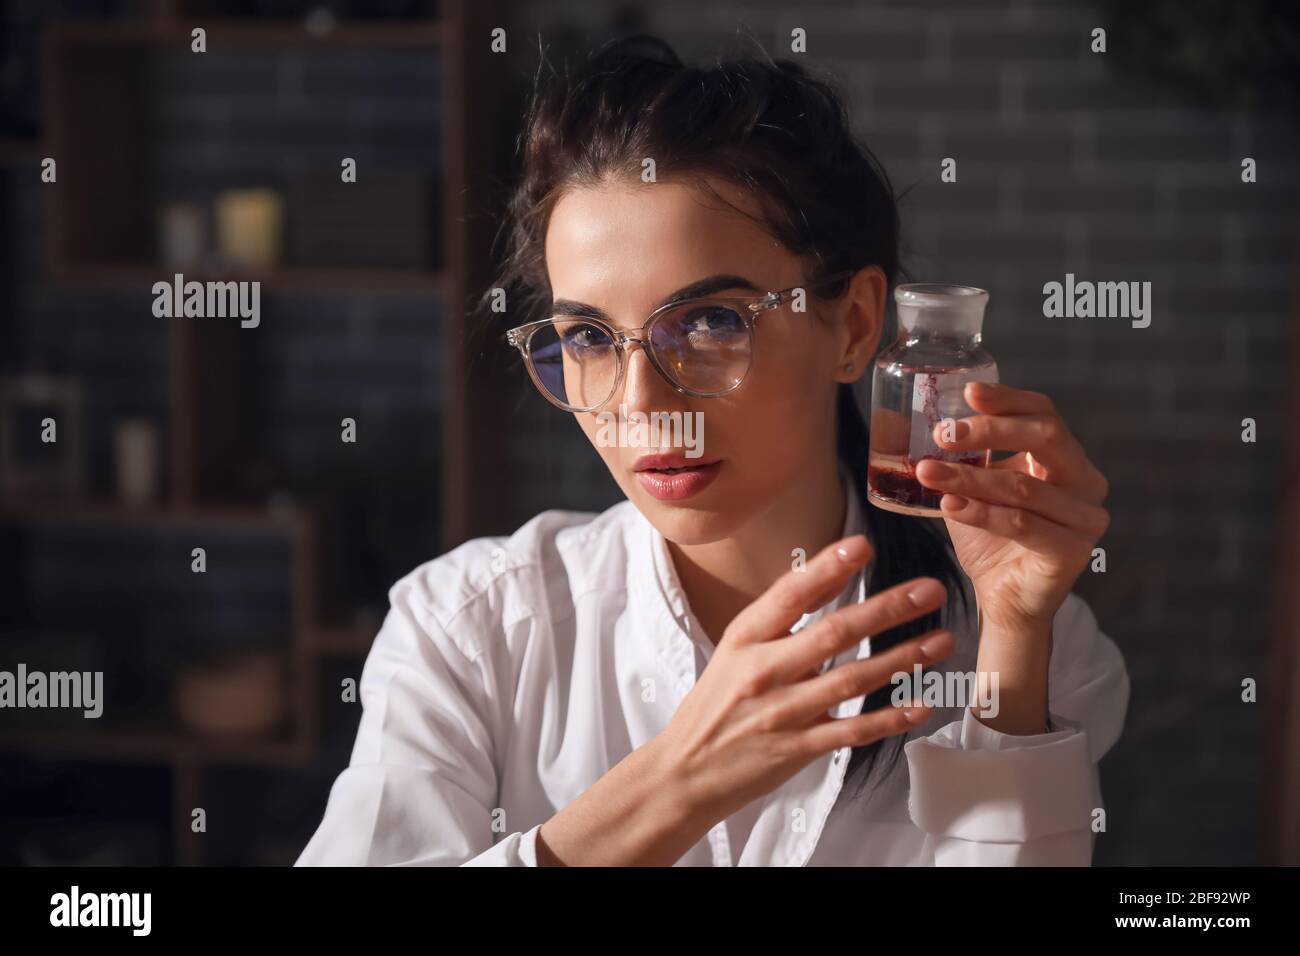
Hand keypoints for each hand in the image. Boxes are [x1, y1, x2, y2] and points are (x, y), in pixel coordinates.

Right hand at [656, 534, 954, 824]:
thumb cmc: (716, 704)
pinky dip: (888, 719)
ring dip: (901, 659)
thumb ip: (781, 617)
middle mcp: (764, 671)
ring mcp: (782, 713)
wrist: (685, 771)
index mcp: (745, 638)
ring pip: (851, 680)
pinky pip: (852, 732)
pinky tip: (921, 705)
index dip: (827, 569)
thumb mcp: (736, 649)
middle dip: (886, 609)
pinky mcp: (797, 749)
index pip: (790, 595)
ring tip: (941, 640)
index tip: (862, 546)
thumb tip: (828, 573)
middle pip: (833, 633)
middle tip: (929, 590)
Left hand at [915, 380, 1109, 631]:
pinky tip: (948, 505)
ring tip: (926, 472)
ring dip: (968, 477)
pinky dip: (980, 512)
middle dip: (989, 431)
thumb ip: (966, 456)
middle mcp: (1085, 482)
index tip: (968, 392)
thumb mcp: (976, 486)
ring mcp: (1085, 517)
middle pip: (1045, 438)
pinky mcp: (1073, 551)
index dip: (1007, 399)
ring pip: (1022, 486)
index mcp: (1066, 458)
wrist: (1002, 597)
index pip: (1044, 413)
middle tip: (942, 433)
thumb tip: (923, 420)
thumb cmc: (991, 537)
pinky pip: (1021, 524)